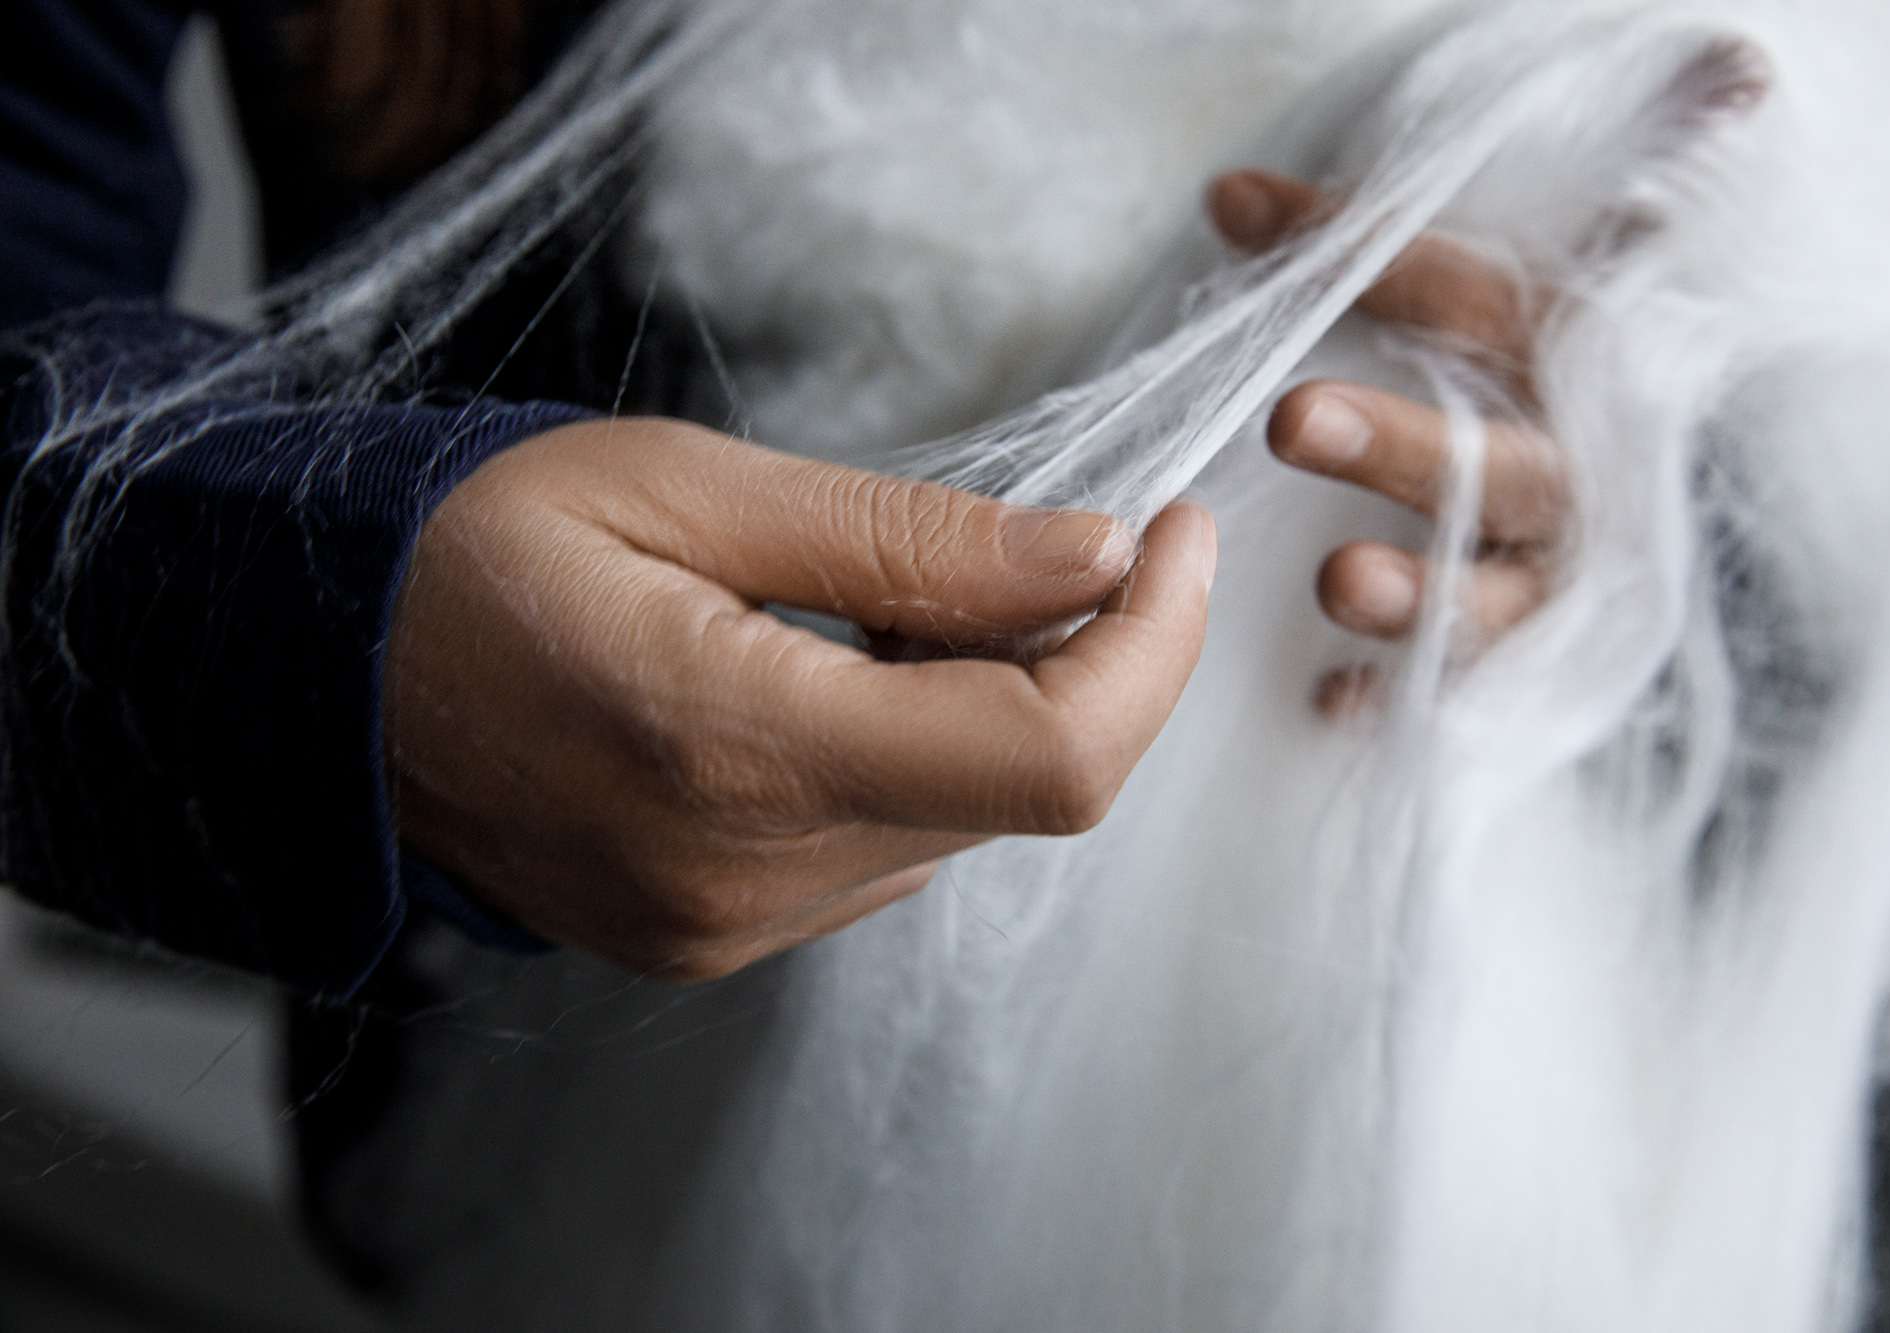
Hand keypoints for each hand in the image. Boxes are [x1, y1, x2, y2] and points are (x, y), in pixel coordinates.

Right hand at [385, 419, 1214, 980]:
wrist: (315, 670)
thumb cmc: (478, 544)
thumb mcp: (690, 486)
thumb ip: (908, 541)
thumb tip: (1093, 558)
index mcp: (732, 748)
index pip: (1049, 755)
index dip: (1155, 648)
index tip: (1175, 534)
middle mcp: (740, 876)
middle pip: (1027, 792)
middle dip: (1090, 659)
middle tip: (1055, 537)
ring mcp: (726, 927)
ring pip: (968, 825)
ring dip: (1001, 706)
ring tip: (905, 600)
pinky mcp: (712, 938)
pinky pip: (890, 852)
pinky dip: (924, 755)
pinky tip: (855, 674)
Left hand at [1206, 170, 1566, 710]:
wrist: (1621, 513)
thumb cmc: (1509, 393)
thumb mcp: (1458, 310)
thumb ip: (1350, 256)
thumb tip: (1227, 196)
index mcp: (1560, 362)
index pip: (1474, 300)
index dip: (1375, 262)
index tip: (1243, 217)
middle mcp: (1569, 471)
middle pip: (1498, 462)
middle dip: (1401, 446)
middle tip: (1292, 420)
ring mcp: (1555, 578)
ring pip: (1499, 595)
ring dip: (1418, 593)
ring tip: (1337, 582)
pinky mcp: (1532, 663)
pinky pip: (1471, 695)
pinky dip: (1400, 698)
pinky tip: (1331, 700)